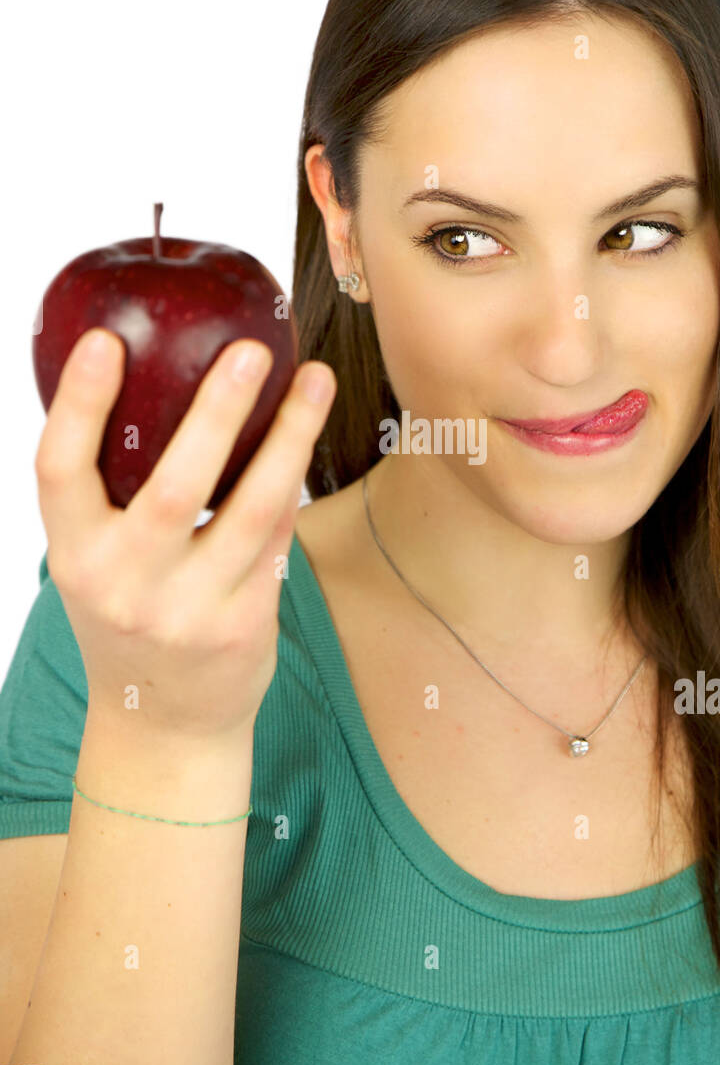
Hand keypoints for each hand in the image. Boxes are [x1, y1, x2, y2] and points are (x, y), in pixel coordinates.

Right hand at [34, 328, 335, 741]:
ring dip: (288, 437)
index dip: (78, 403)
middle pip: (173, 488)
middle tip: (248, 349)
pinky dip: (293, 481)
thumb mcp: (95, 561)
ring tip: (314, 377)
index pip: (59, 471)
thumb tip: (142, 372)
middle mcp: (124, 585)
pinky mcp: (244, 626)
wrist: (163, 724)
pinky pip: (276, 538)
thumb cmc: (128, 614)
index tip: (106, 340)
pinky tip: (309, 432)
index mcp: (73, 556)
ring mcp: (188, 611)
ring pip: (250, 509)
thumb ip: (109, 492)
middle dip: (214, 413)